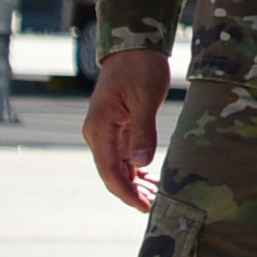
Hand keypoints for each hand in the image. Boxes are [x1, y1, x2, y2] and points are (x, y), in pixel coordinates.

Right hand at [84, 47, 172, 209]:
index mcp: (100, 128)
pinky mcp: (117, 129)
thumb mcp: (144, 99)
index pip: (109, 170)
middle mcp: (98, 133)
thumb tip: (140, 164)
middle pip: (112, 173)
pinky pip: (123, 157)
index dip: (126, 192)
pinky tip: (153, 181)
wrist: (133, 48)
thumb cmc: (140, 69)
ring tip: (158, 198)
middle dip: (132, 193)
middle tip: (158, 208)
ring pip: (118, 167)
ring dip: (135, 184)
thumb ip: (142, 132)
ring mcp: (106, 132)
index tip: (144, 207)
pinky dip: (137, 171)